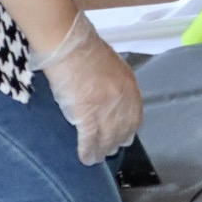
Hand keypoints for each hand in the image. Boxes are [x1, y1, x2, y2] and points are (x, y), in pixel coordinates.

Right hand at [31, 13, 143, 165]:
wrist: (67, 43)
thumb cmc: (83, 49)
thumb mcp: (110, 65)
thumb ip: (115, 84)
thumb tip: (111, 99)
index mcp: (129, 85)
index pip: (135, 117)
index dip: (128, 131)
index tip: (123, 138)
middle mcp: (122, 99)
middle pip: (123, 131)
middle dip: (116, 143)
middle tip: (109, 151)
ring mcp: (105, 108)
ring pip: (107, 138)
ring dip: (102, 151)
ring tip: (96, 158)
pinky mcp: (87, 114)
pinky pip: (89, 139)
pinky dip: (88, 151)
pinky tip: (85, 158)